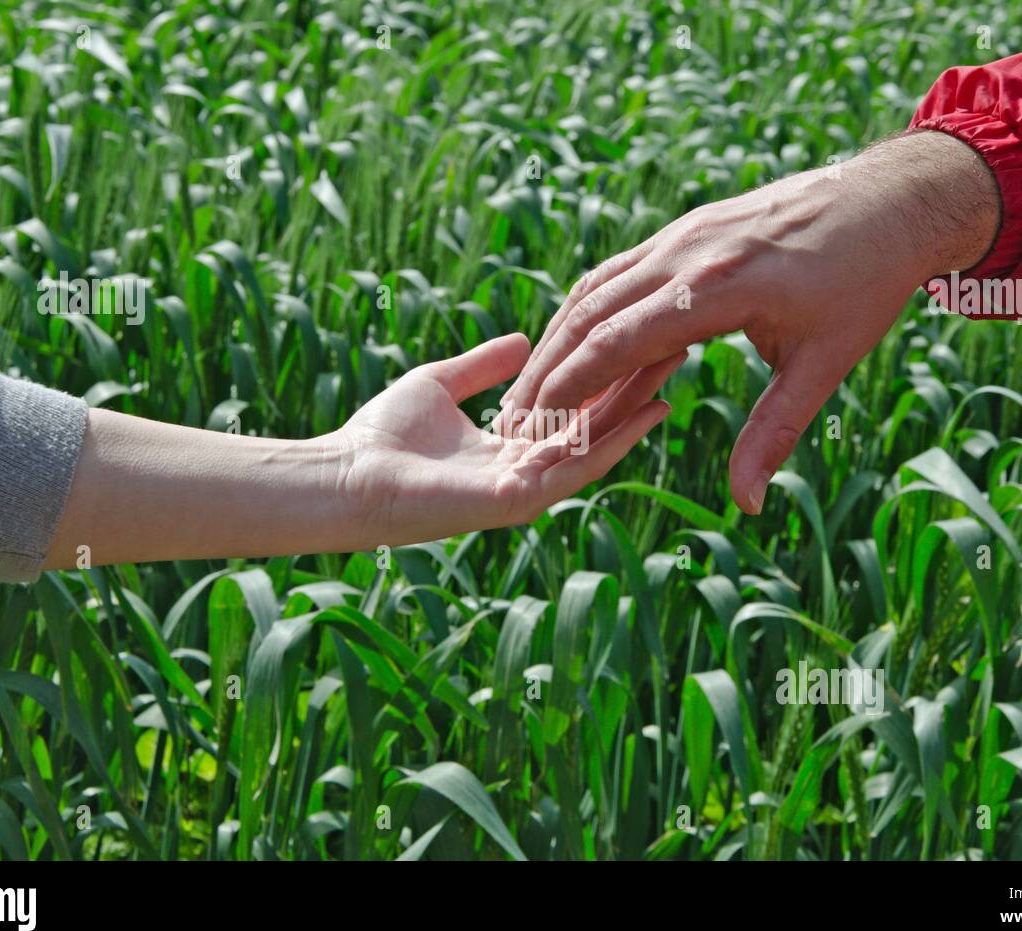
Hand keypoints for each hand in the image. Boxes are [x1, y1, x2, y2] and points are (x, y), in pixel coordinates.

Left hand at [45, 334, 670, 571]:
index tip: (639, 340)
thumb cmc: (380, 436)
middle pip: (595, 428)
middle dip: (634, 389)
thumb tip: (521, 340)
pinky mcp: (518, 499)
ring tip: (674, 370)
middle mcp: (526, 473)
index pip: (573, 412)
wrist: (345, 476)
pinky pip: (577, 467)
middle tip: (677, 349)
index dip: (607, 378)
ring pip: (597, 446)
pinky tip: (647, 410)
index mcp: (510, 449)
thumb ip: (481, 366)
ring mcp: (527, 491)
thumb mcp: (440, 384)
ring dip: (636, 409)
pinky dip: (615, 439)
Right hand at [500, 131, 999, 513]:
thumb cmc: (864, 283)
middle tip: (514, 416)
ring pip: (596, 287)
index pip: (617, 341)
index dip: (570, 385)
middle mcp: (686, 254)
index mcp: (715, 288)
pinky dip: (588, 307)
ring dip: (558, 336)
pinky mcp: (686, 228)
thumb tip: (747, 503)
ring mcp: (681, 234)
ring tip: (531, 385)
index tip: (534, 424)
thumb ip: (775, 432)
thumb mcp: (824, 364)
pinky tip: (574, 337)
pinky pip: (619, 269)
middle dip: (547, 368)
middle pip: (590, 313)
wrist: (889, 199)